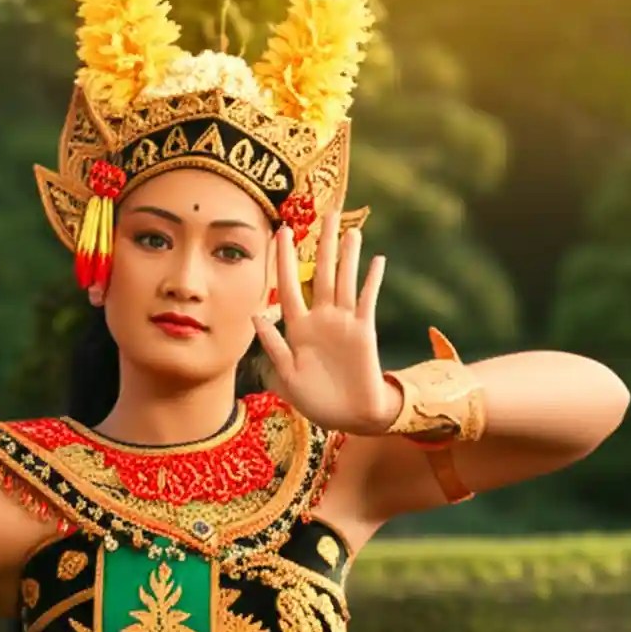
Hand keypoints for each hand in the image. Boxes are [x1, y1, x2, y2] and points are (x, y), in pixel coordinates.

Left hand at [252, 212, 396, 434]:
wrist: (350, 417)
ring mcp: (344, 323)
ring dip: (348, 256)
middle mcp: (322, 318)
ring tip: (350, 229)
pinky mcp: (364, 331)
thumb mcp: (287, 374)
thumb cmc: (317, 400)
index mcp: (298, 328)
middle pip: (321, 273)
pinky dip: (371, 281)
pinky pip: (367, 301)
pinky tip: (376, 260)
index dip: (284, 259)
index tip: (281, 232)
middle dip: (323, 245)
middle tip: (327, 214)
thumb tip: (254, 314)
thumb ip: (273, 345)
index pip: (289, 285)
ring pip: (345, 280)